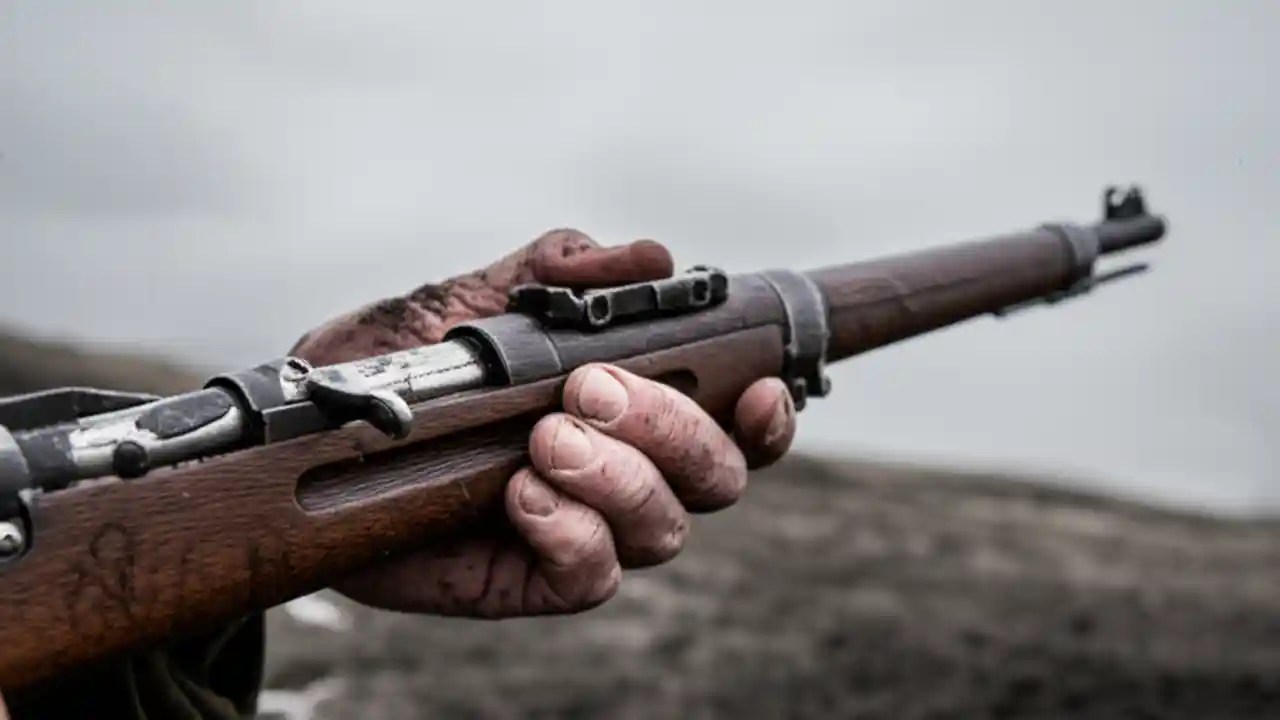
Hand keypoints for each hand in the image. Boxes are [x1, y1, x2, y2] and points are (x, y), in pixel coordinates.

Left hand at [291, 230, 796, 616]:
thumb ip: (559, 272)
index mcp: (635, 408)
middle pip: (717, 476)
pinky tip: (521, 495)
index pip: (737, 422)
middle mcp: (627, 473)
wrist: (319, 429)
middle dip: (672, 429)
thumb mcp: (479, 298)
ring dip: (620, 477)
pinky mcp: (533, 580)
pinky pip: (594, 577)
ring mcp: (585, 529)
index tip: (757, 384)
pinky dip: (574, 533)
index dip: (768, 412)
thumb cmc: (409, 362)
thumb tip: (649, 256)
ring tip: (546, 437)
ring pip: (666, 529)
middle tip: (591, 390)